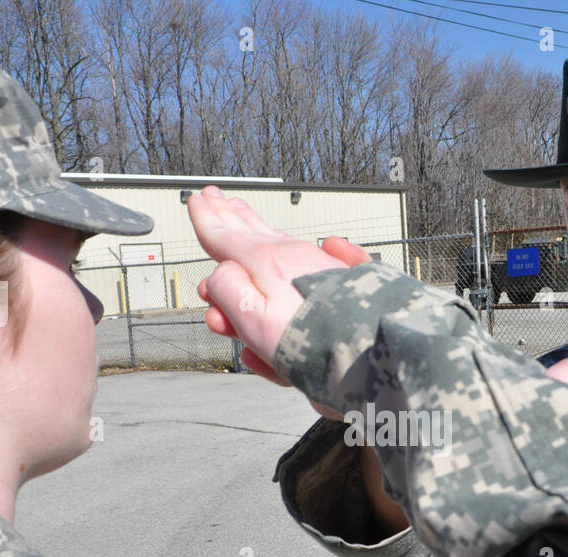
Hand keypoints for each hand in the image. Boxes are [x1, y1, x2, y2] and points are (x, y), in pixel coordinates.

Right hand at [188, 186, 369, 384]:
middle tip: (213, 198)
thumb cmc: (314, 343)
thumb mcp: (253, 322)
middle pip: (250, 231)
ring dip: (256, 223)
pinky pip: (316, 254)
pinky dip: (308, 245)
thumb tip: (219, 274)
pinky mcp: (342, 278)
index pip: (224, 238)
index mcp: (265, 265)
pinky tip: (324, 240)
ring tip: (241, 209)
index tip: (195, 201)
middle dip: (229, 214)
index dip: (206, 220)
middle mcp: (291, 257)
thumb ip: (228, 292)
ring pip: (278, 238)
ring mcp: (317, 265)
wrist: (372, 348)